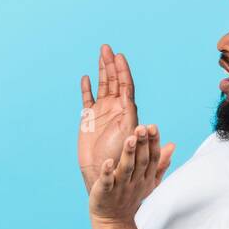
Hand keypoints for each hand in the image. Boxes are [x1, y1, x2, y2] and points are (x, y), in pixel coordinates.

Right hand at [78, 44, 138, 193]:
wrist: (106, 181)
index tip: (120, 57)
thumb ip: (135, 130)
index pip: (127, 87)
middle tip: (107, 47)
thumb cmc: (123, 168)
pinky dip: (87, 89)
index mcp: (128, 114)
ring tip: (101, 53)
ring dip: (101, 70)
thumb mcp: (133, 146)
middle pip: (114, 82)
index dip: (123, 72)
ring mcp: (102, 114)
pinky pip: (88, 100)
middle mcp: (116, 110)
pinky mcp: (88, 120)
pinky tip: (85, 78)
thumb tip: (143, 116)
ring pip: (102, 87)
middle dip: (111, 65)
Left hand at [88, 124, 173, 224]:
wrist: (114, 220)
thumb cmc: (130, 196)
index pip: (152, 158)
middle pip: (141, 161)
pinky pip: (107, 182)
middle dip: (142, 144)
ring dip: (128, 154)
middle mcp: (135, 181)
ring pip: (126, 169)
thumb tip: (172, 145)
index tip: (152, 126)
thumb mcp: (149, 181)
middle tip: (141, 127)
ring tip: (130, 138)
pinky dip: (108, 172)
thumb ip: (160, 163)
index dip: (153, 142)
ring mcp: (120, 187)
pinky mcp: (106, 192)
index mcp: (146, 177)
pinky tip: (107, 162)